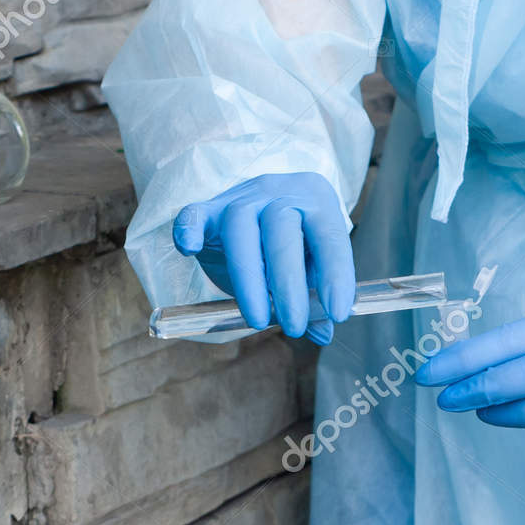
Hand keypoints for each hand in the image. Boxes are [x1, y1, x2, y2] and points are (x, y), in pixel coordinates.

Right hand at [173, 172, 355, 343]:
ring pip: (240, 227)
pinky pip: (194, 214)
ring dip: (248, 278)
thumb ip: (317, 300)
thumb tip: (322, 332)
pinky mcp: (208, 209)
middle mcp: (279, 192)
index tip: (337, 313)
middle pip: (281, 230)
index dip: (335, 275)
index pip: (329, 235)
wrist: (263, 210)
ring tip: (257, 319)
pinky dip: (188, 230)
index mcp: (317, 200)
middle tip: (293, 326)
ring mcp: (241, 197)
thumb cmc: (295, 245)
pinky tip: (189, 249)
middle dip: (288, 284)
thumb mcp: (311, 268)